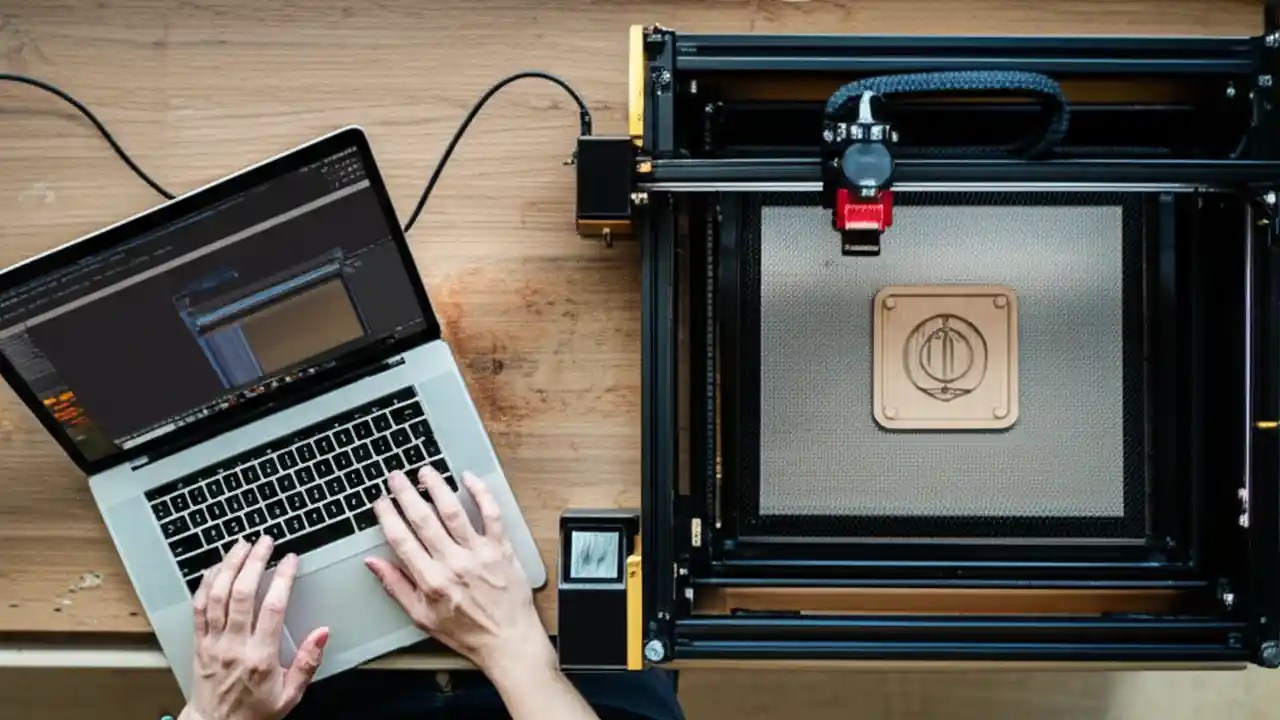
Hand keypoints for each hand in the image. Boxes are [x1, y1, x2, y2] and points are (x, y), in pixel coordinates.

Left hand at [179, 537, 328, 719]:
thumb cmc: (254, 712)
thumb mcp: (290, 695)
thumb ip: (308, 662)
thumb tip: (322, 633)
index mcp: (260, 657)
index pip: (272, 608)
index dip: (283, 578)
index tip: (291, 559)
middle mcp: (234, 646)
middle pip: (241, 593)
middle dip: (254, 561)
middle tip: (265, 541)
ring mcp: (213, 642)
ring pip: (217, 595)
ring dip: (229, 565)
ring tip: (241, 545)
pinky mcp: (199, 643)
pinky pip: (198, 607)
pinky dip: (206, 583)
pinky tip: (216, 568)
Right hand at [365, 468, 552, 680]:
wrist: (507, 640)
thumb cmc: (467, 632)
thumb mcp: (422, 617)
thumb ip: (396, 586)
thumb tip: (373, 563)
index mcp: (431, 581)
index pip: (402, 540)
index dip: (388, 517)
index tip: (380, 502)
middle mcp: (453, 563)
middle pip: (424, 520)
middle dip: (406, 494)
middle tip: (396, 477)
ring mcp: (478, 553)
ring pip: (454, 511)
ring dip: (437, 487)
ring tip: (426, 472)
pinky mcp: (501, 548)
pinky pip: (491, 514)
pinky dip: (481, 493)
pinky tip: (469, 478)